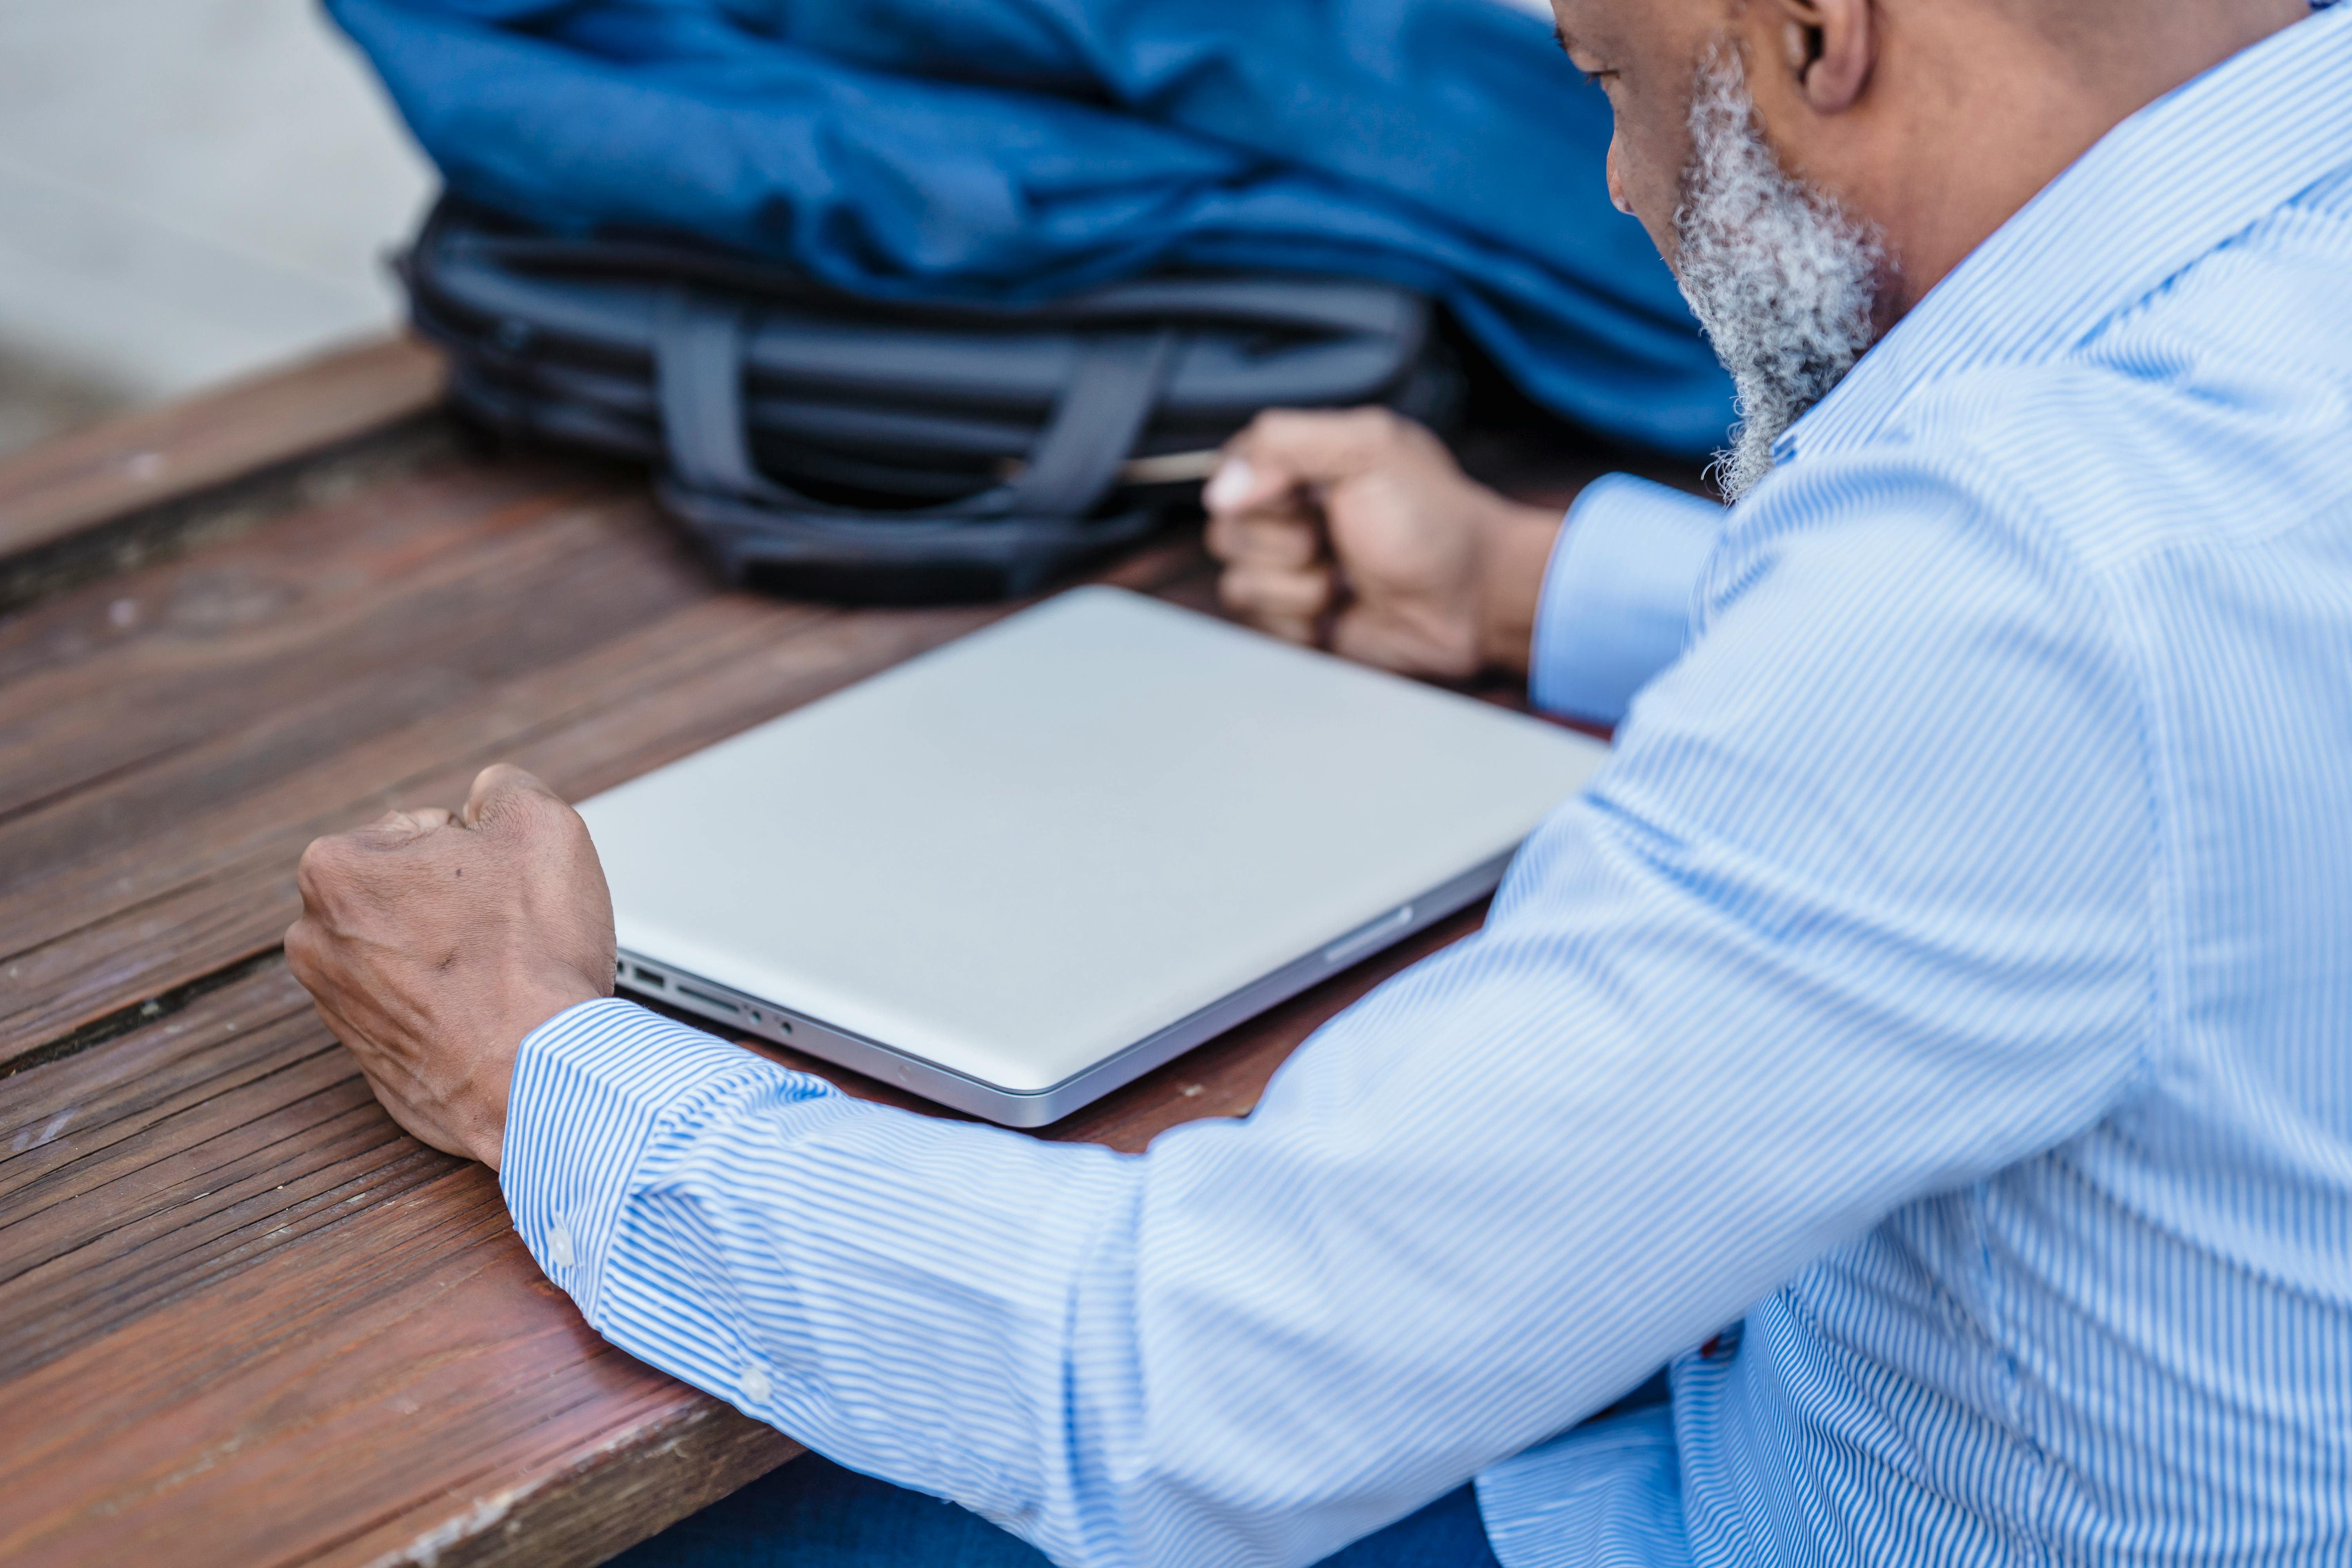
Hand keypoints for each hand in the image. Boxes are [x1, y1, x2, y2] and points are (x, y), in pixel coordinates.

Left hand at [285, 765, 614, 1169]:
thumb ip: (502, 788)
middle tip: (510, 931)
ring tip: (502, 976)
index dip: (485, 854)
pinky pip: (415, 1006)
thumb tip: (485, 798)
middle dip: (460, 901)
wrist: (537, 1079)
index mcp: (336, 867)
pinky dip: (451, 1005)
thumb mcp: (540, 825)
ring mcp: (334, 1003)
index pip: (429, 828)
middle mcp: (313, 936)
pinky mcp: (363, 1056)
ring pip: (413, 948)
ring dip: (456, 952)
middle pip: (411, 889)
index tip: (508, 891)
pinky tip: (490, 1014)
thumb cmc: (533, 955)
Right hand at [1204, 408, 1564, 679]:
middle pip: (1227, 532)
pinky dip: (1302, 621)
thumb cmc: (1435, 520)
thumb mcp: (1369, 449)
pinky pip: (1261, 626)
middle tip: (1335, 537)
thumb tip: (1221, 490)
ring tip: (1346, 577)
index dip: (1256, 490)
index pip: (1230, 470)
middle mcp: (1290, 516)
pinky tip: (1342, 609)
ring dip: (1298, 586)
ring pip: (1239, 583)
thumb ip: (1287, 445)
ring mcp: (1292, 571)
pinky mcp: (1298, 620)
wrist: (1473, 597)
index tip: (1302, 496)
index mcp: (1302, 464)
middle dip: (1285, 542)